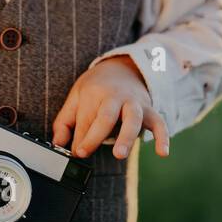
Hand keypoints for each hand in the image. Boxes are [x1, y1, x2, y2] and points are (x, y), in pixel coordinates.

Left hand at [51, 55, 170, 159]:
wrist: (123, 67)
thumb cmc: (97, 86)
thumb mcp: (77, 96)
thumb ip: (65, 121)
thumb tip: (58, 144)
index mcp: (95, 93)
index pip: (86, 118)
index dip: (79, 137)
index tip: (76, 152)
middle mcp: (116, 97)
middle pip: (106, 116)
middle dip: (95, 135)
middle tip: (85, 152)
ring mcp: (134, 103)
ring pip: (132, 119)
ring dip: (126, 137)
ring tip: (120, 154)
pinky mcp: (149, 110)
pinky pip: (159, 123)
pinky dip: (162, 137)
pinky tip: (162, 153)